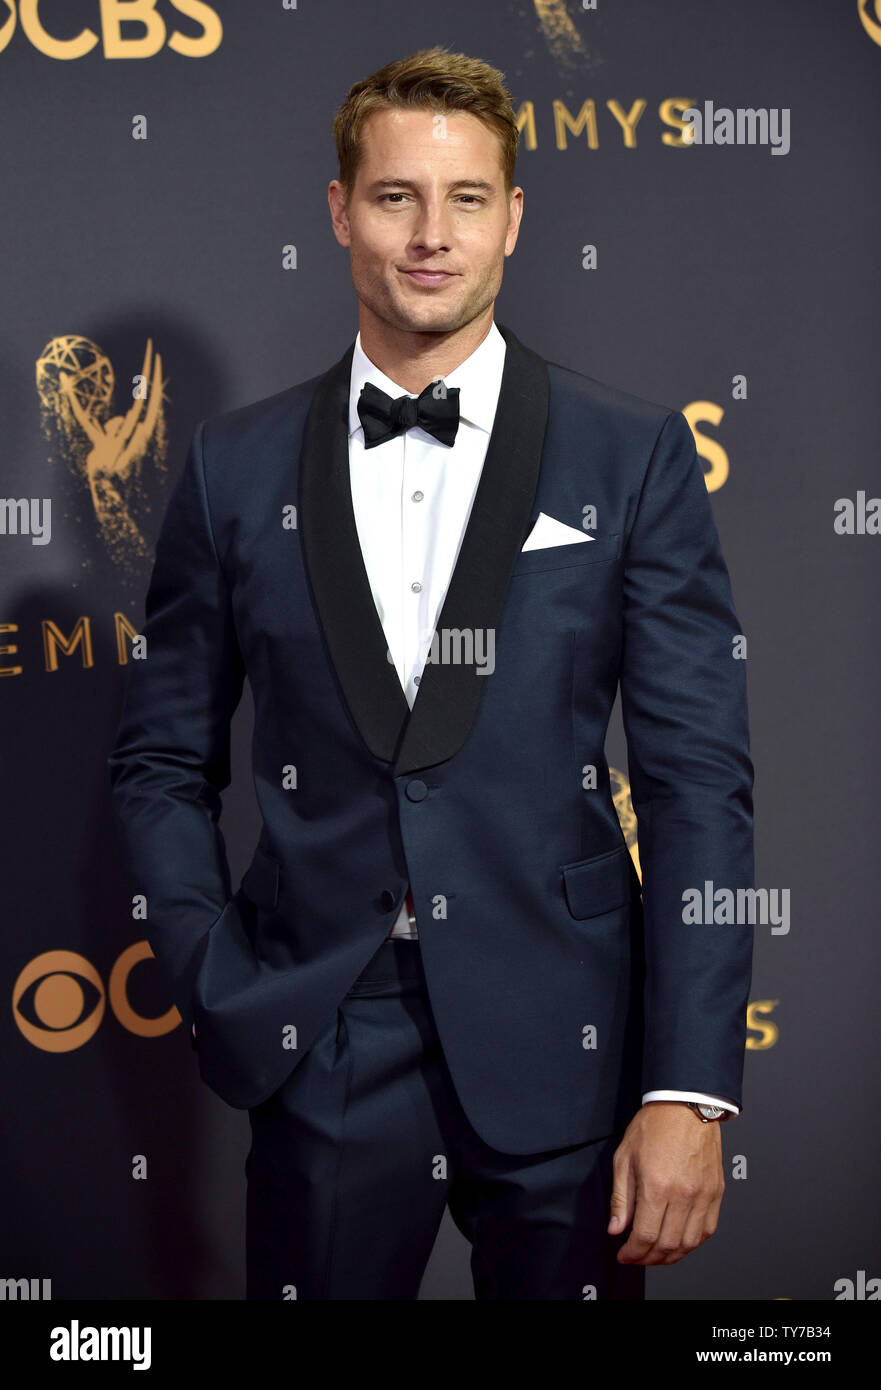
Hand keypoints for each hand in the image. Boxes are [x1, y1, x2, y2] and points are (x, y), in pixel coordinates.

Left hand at [608, 1102, 724, 1264]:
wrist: (685, 1105)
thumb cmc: (654, 1126)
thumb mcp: (624, 1158)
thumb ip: (620, 1198)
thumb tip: (616, 1228)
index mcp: (656, 1186)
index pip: (645, 1236)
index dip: (632, 1253)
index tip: (624, 1255)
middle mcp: (683, 1195)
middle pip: (667, 1245)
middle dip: (648, 1258)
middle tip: (637, 1257)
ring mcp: (703, 1195)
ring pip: (689, 1243)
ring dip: (671, 1256)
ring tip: (656, 1255)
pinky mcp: (716, 1193)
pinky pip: (707, 1230)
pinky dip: (692, 1243)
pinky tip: (679, 1242)